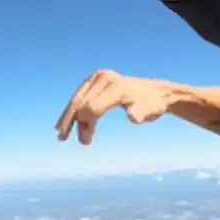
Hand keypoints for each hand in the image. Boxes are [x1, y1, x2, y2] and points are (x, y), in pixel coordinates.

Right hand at [55, 70, 173, 145]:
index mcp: (115, 86)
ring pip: (78, 99)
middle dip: (70, 121)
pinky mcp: (96, 81)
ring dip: (70, 118)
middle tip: (62, 139)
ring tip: (64, 137)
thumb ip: (140, 113)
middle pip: (80, 101)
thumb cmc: (152, 104)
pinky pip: (81, 97)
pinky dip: (75, 112)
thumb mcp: (149, 110)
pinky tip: (72, 125)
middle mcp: (104, 78)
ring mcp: (98, 78)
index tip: (85, 141)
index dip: (85, 122)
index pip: (92, 106)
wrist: (156, 93)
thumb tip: (134, 118)